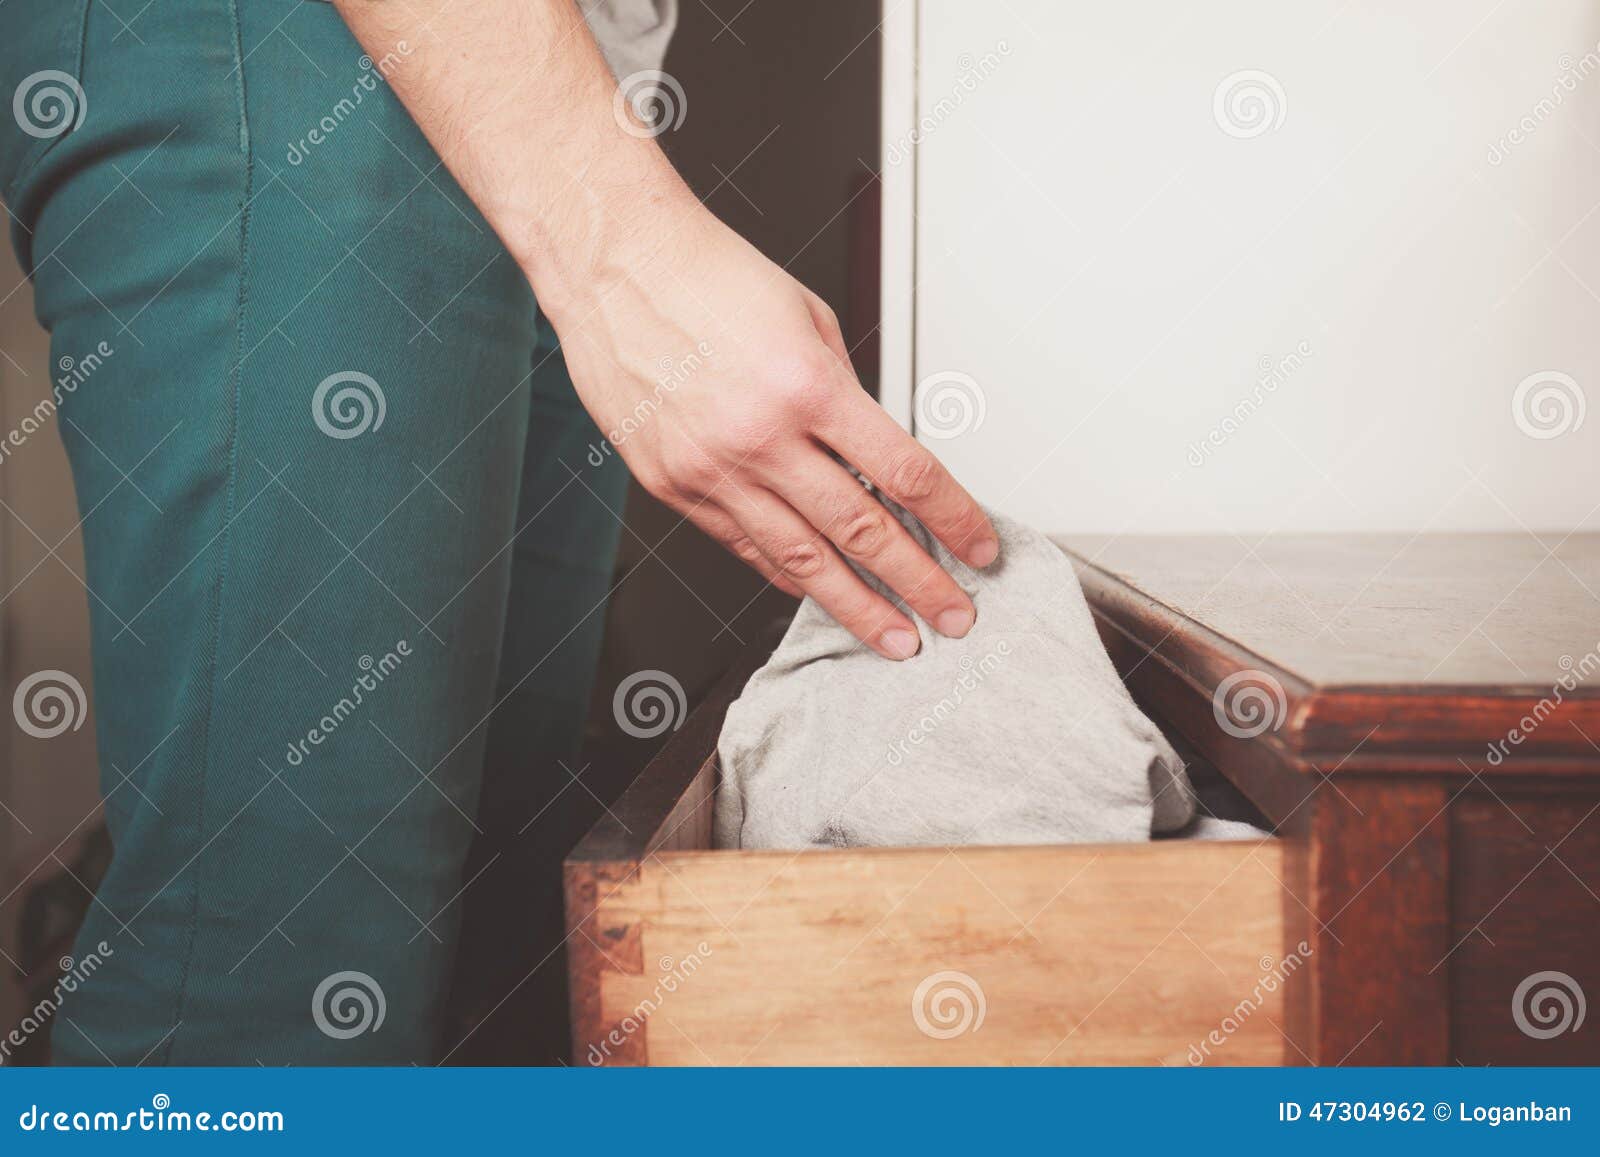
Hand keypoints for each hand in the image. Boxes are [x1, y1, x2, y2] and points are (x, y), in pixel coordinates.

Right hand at [551, 197, 998, 659]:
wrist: (615, 265)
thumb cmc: (709, 277)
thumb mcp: (807, 320)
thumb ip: (844, 395)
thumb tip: (874, 455)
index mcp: (809, 386)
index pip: (905, 473)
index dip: (952, 520)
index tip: (978, 547)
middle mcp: (762, 437)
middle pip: (861, 531)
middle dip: (919, 583)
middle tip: (954, 617)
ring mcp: (713, 469)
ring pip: (801, 559)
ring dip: (857, 606)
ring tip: (895, 637)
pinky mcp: (673, 485)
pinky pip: (744, 544)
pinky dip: (787, 573)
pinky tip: (818, 593)